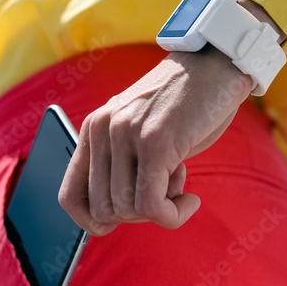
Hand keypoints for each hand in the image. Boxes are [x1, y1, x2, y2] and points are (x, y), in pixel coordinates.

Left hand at [58, 44, 253, 235]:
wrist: (218, 64)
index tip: (126, 218)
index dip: (93, 221)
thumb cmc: (186, 104)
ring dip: (161, 210)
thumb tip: (115, 214)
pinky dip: (174, 215)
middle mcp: (102, 129)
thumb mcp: (141, 131)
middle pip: (103, 210)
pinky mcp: (155, 142)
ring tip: (180, 181)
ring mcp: (126, 135)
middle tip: (164, 192)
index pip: (69, 196)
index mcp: (93, 128)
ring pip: (129, 210)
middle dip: (138, 215)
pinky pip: (152, 205)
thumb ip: (121, 162)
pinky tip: (191, 200)